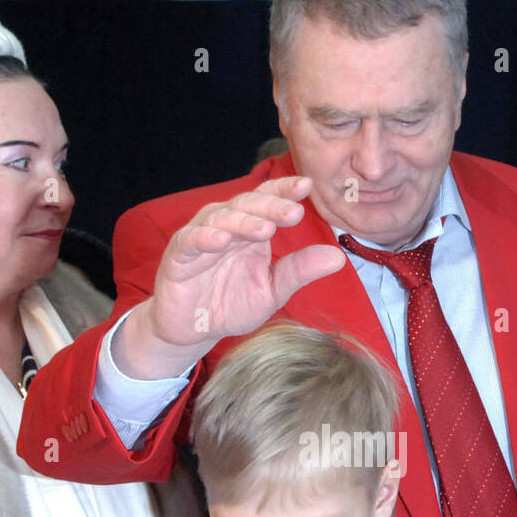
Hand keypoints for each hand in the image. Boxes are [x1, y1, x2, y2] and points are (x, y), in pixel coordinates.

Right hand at [116, 176, 346, 378]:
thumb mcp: (273, 290)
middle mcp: (226, 225)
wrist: (194, 330)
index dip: (285, 191)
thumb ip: (300, 271)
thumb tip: (338, 257)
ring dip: (243, 222)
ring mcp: (200, 237)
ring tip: (265, 228)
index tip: (308, 186)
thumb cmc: (231, 304)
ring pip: (221, 219)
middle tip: (294, 212)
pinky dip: (204, 238)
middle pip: (248, 205)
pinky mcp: (178, 256)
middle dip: (271, 206)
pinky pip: (190, 241)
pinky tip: (220, 240)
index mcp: (251, 228)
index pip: (269, 199)